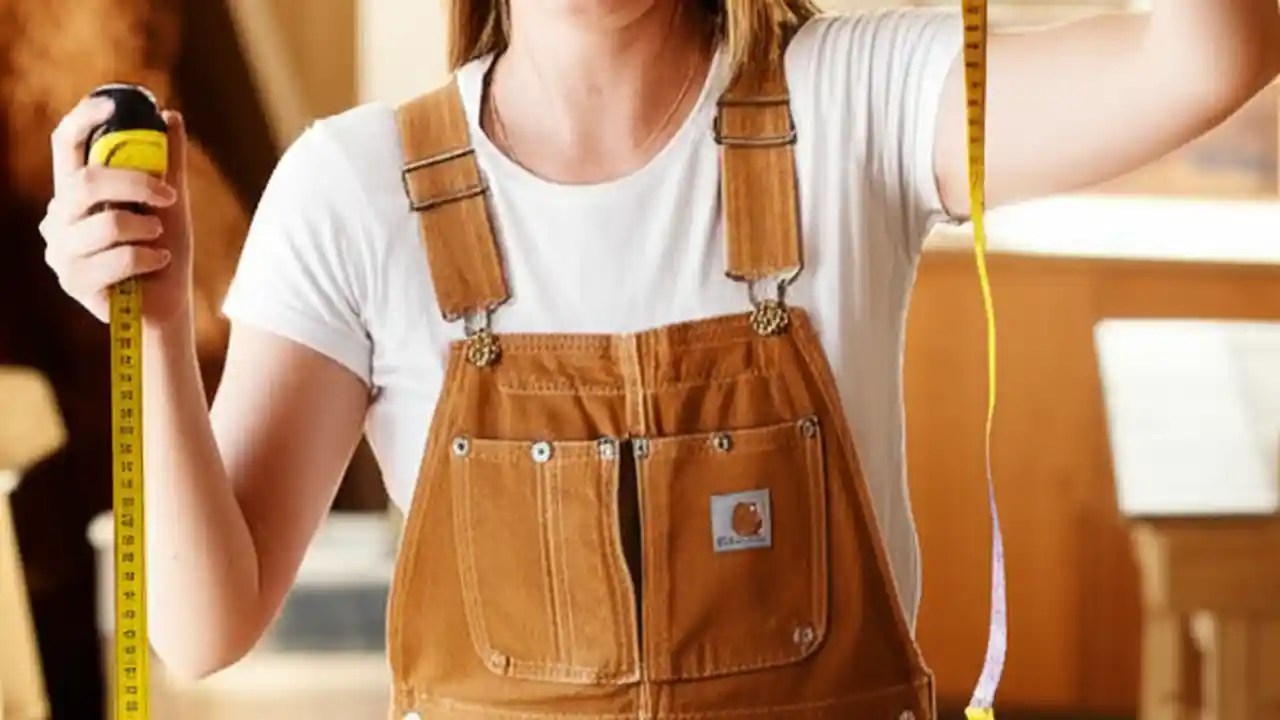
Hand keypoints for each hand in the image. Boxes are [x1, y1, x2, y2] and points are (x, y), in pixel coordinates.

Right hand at [39, 94, 194, 326]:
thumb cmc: (163, 252)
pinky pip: (118, 258)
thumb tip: (171, 116)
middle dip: (136, 184)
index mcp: (75, 192)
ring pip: (107, 223)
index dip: (83, 119)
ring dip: (147, 230)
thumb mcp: (170, 205)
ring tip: (158, 242)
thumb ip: (167, 164)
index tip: (112, 102)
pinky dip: (149, 258)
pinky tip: (157, 263)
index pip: (65, 146)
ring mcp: (60, 251)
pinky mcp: (73, 282)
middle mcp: (58, 218)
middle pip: (87, 181)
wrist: (167, 305)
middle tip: (168, 197)